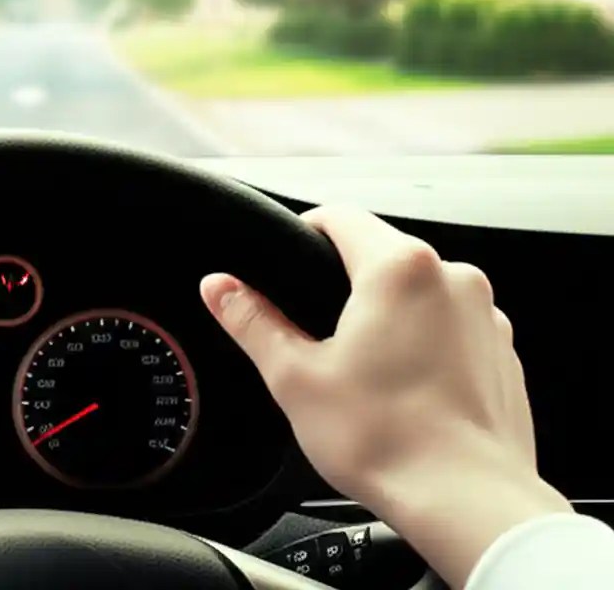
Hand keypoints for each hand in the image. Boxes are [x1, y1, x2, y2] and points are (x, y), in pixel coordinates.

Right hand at [199, 206, 569, 587]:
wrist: (467, 504)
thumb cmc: (387, 442)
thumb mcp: (294, 377)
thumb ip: (251, 320)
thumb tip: (219, 287)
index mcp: (399, 268)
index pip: (340, 217)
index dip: (304, 232)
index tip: (288, 258)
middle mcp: (453, 279)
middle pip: (380, 256)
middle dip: (344, 287)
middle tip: (318, 342)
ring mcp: (485, 317)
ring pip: (417, 295)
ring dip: (387, 318)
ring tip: (363, 377)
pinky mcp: (501, 353)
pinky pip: (450, 330)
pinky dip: (423, 348)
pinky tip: (402, 394)